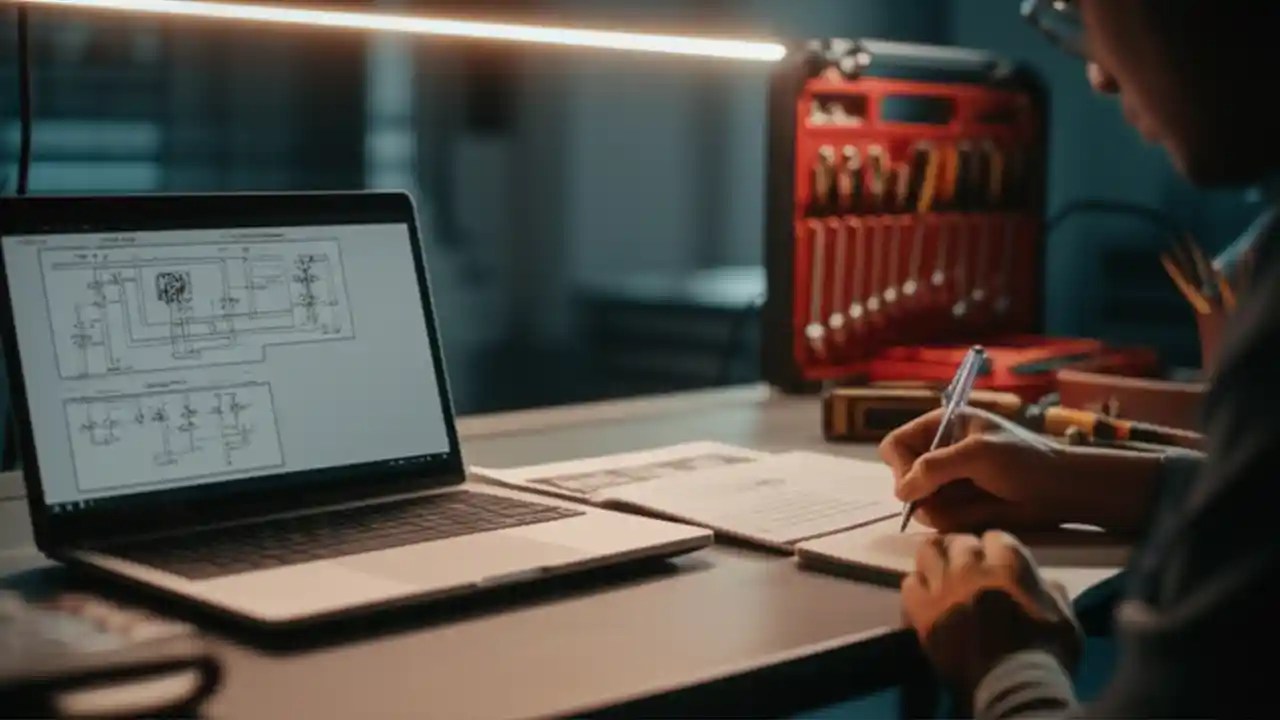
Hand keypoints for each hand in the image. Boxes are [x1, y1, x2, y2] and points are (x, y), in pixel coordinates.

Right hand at [879, 406, 1072, 530]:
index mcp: (940, 426)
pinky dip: (951, 520)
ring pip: (918, 503)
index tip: (918, 482)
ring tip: (972, 503)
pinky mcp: (958, 507)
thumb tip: (901, 491)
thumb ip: (935, 467)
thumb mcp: (978, 454)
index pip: (896, 445)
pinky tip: (977, 514)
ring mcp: (947, 482)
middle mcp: (939, 453)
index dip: (901, 466)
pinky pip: (937, 519)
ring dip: (939, 508)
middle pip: (901, 476)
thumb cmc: (1024, 461)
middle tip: (948, 496)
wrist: (1061, 491)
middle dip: (922, 491)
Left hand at [902, 531, 1082, 700]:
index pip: (996, 536)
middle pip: (960, 541)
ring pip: (927, 552)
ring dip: (936, 558)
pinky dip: (917, 585)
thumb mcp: (1066, 619)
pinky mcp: (921, 610)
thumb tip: (1041, 581)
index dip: (998, 549)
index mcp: (1009, 564)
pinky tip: (926, 595)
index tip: (998, 561)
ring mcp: (942, 587)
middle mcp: (971, 567)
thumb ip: (1051, 591)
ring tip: (941, 569)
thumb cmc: (1045, 655)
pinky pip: (908, 583)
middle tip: (969, 567)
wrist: (1010, 688)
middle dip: (966, 550)